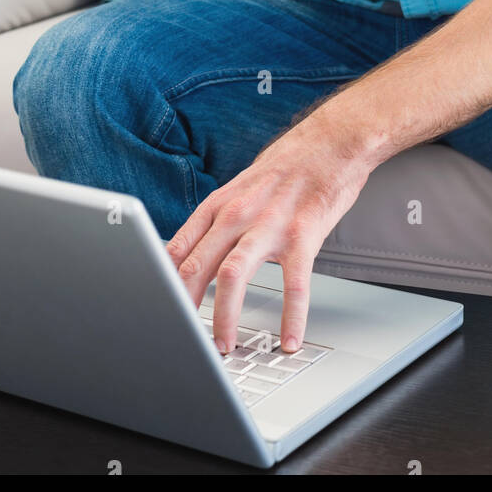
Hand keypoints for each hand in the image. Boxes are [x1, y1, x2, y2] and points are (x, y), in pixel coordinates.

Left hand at [166, 112, 370, 352]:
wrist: (330, 144)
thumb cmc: (285, 170)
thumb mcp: (238, 189)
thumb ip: (214, 223)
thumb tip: (185, 257)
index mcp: (218, 204)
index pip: (179, 250)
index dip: (163, 284)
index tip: (161, 310)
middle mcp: (238, 214)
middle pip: (198, 266)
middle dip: (186, 307)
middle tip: (185, 338)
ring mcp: (270, 225)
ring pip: (233, 277)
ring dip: (224, 317)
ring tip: (223, 346)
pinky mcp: (302, 237)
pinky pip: (293, 286)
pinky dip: (290, 318)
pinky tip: (289, 340)